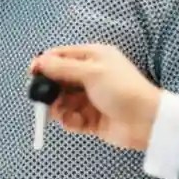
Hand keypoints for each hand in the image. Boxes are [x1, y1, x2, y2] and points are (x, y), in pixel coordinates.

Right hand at [30, 44, 161, 150]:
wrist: (146, 122)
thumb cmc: (122, 90)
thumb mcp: (92, 73)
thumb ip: (62, 68)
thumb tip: (39, 61)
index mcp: (93, 57)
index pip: (61, 56)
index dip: (45, 64)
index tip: (32, 74)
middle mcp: (90, 76)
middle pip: (58, 80)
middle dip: (50, 90)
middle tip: (43, 99)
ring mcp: (90, 98)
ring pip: (62, 101)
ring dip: (58, 108)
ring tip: (62, 113)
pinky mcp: (91, 118)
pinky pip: (71, 118)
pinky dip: (69, 121)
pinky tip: (76, 122)